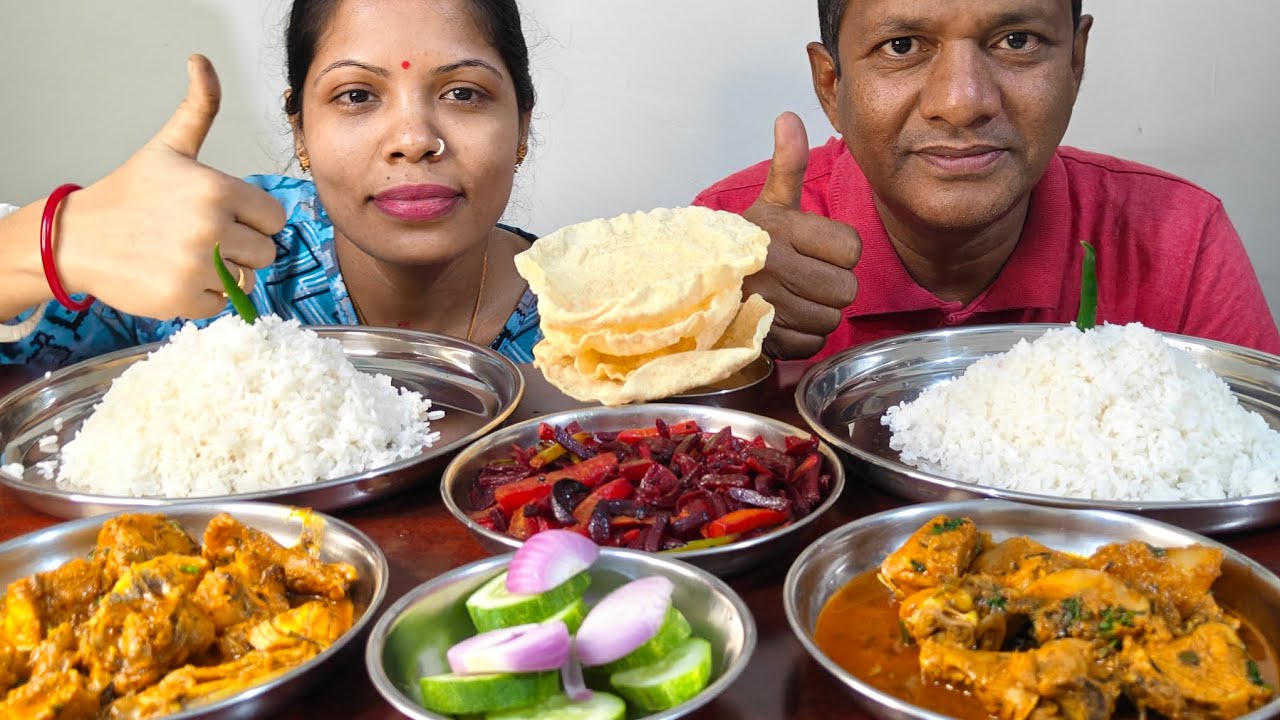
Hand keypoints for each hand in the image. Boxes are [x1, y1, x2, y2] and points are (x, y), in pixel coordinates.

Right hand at [58, 54, 284, 318]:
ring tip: (190, 255)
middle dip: (242, 248)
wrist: (78, 237)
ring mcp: (198, 265)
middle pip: (267, 252)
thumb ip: (198, 109)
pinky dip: (203, 296)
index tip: (227, 215)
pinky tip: (176, 275)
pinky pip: (222, 305)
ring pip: (247, 280)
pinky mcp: (183, 298)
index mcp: (217, 189)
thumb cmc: (130, 193)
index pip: (275, 218)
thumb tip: (201, 62)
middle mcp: (211, 227)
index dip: (254, 219)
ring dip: (225, 273)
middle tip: (205, 237)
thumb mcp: (169, 148)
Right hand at [742, 112, 860, 358]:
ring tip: (794, 298)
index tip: (816, 250)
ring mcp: (769, 306)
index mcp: (782, 230)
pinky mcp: (765, 338)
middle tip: (807, 277)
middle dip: (832, 286)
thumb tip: (788, 117)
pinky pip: (812, 342)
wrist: (696, 285)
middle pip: (845, 289)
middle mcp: (774, 267)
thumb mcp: (767, 203)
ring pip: (831, 318)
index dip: (839, 252)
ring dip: (818, 312)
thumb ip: (786, 164)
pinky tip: (785, 319)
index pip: (851, 249)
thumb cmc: (742, 244)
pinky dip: (803, 336)